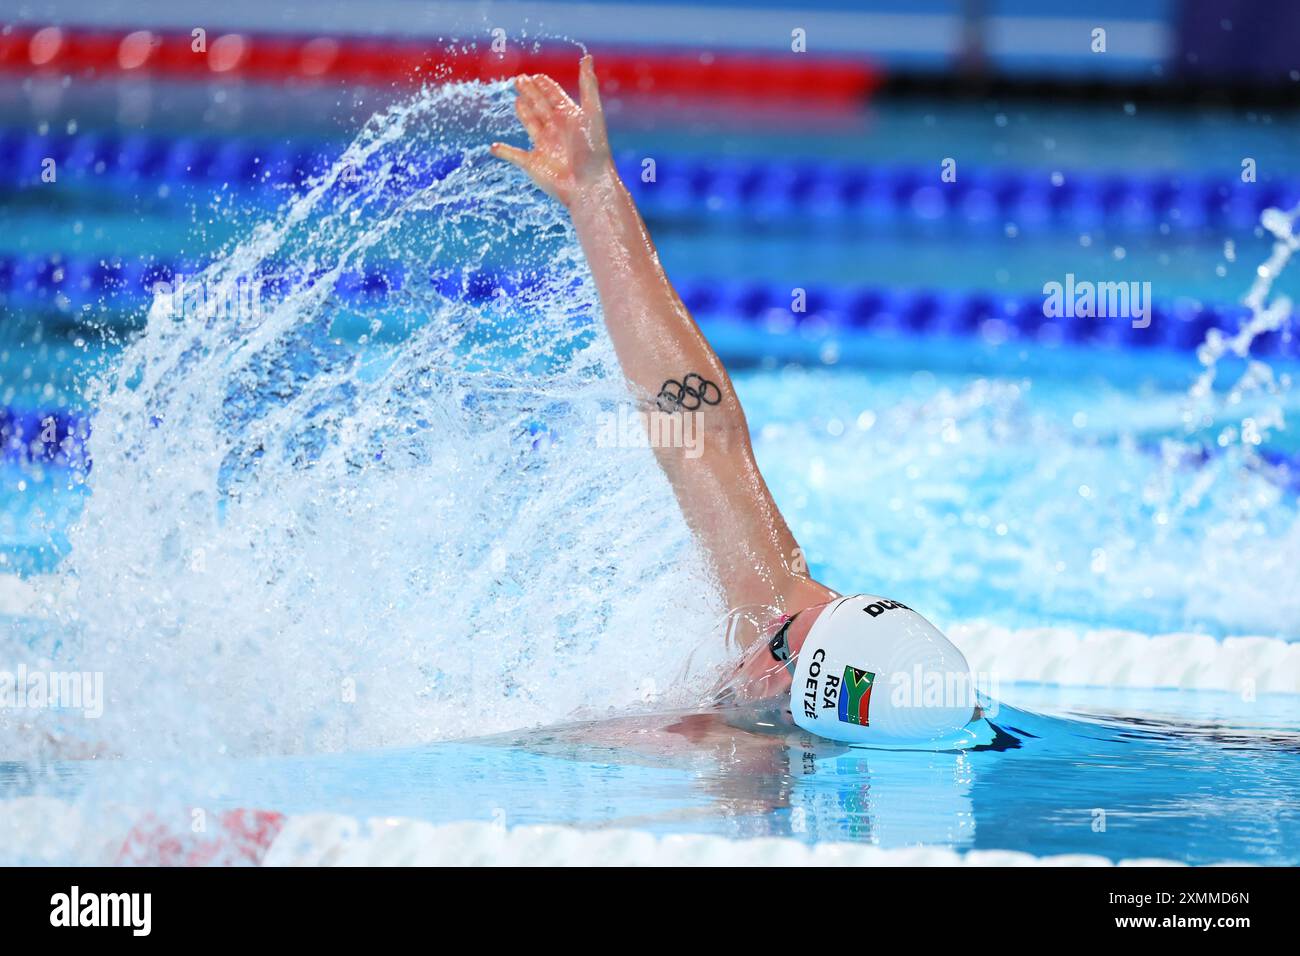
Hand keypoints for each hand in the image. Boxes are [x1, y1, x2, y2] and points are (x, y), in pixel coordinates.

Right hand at [490, 55, 613, 207]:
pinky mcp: (532, 164)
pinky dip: (504, 152)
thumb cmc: (592, 150)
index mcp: (570, 118)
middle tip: (519, 80)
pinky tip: (493, 147)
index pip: (555, 97)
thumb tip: (587, 57)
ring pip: (530, 125)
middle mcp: (556, 131)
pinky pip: (514, 156)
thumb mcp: (591, 113)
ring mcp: (544, 147)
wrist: (588, 185)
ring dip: (523, 113)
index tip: (537, 76)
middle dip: (530, 93)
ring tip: (517, 102)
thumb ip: (588, 86)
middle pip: (540, 107)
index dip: (546, 86)